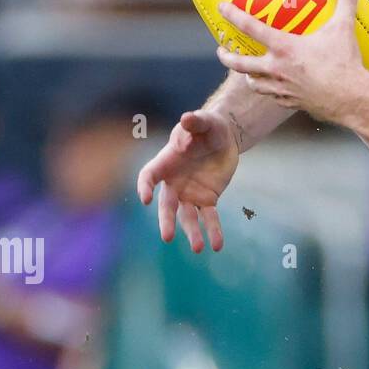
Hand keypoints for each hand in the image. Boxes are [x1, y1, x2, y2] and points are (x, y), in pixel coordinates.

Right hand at [137, 110, 236, 252]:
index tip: (146, 198)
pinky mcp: (207, 199)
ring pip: (187, 217)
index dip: (145, 187)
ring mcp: (189, 193)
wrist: (223, 137)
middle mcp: (174, 182)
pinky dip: (213, 231)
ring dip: (192, 232)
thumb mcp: (203, 122)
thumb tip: (187, 119)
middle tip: (168, 237)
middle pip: (167, 205)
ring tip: (199, 248)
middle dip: (167, 221)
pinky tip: (217, 245)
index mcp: (166, 163)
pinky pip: (209, 218)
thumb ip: (194, 122)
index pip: (149, 176)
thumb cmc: (207, 127)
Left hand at [215, 0, 368, 123]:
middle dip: (226, 56)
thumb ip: (345, 1)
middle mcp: (276, 68)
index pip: (250, 27)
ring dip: (248, 76)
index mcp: (284, 47)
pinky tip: (275, 88)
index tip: (221, 7)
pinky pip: (272, 97)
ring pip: (253, 84)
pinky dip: (270, 91)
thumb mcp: (344, 27)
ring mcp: (281, 87)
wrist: (350, 97)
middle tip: (221, 50)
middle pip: (240, 64)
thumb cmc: (344, 62)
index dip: (233, 15)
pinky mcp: (290, 102)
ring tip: (248, 72)